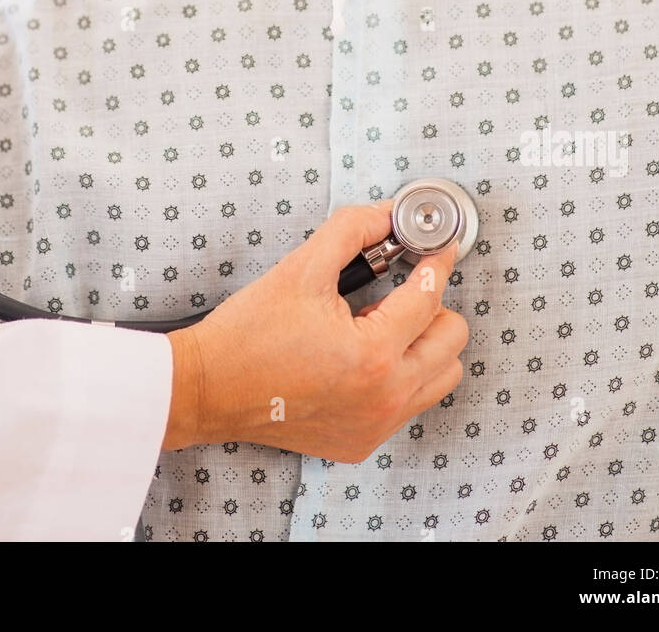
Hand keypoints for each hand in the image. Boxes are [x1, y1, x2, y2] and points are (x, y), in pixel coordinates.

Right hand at [164, 202, 468, 459]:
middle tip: (400, 288)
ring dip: (423, 344)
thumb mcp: (302, 267)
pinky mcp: (361, 442)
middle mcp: (383, 397)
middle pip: (451, 340)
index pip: (429, 297)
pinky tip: (361, 356)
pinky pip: (407, 404)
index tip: (436, 248)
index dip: (435, 262)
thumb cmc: (247, 334)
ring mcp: (375, 425)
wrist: (208, 388)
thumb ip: (352, 231)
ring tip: (382, 324)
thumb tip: (387, 215)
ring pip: (439, 377)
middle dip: (431, 305)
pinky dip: (399, 375)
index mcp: (372, 354)